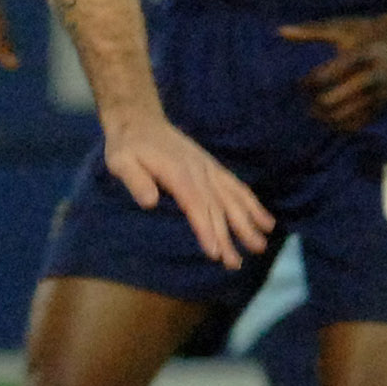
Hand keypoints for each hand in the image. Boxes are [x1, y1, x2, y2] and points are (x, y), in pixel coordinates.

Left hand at [99, 112, 272, 268]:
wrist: (140, 121)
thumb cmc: (128, 146)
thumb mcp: (121, 161)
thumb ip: (135, 180)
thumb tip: (149, 202)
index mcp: (178, 174)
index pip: (196, 206)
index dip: (207, 230)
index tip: (215, 253)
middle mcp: (199, 172)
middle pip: (217, 208)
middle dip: (228, 237)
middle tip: (235, 264)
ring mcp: (209, 169)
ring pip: (233, 199)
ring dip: (247, 223)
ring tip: (259, 246)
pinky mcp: (212, 168)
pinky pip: (236, 187)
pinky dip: (252, 204)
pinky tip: (265, 221)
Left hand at [281, 15, 386, 131]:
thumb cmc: (366, 30)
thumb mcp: (342, 25)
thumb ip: (311, 30)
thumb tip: (279, 31)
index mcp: (366, 52)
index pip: (336, 71)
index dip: (314, 80)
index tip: (302, 82)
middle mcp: (377, 74)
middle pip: (341, 97)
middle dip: (319, 101)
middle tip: (308, 100)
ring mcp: (383, 91)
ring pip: (350, 114)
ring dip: (327, 116)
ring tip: (314, 111)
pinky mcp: (386, 104)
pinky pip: (361, 123)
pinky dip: (341, 125)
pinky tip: (328, 119)